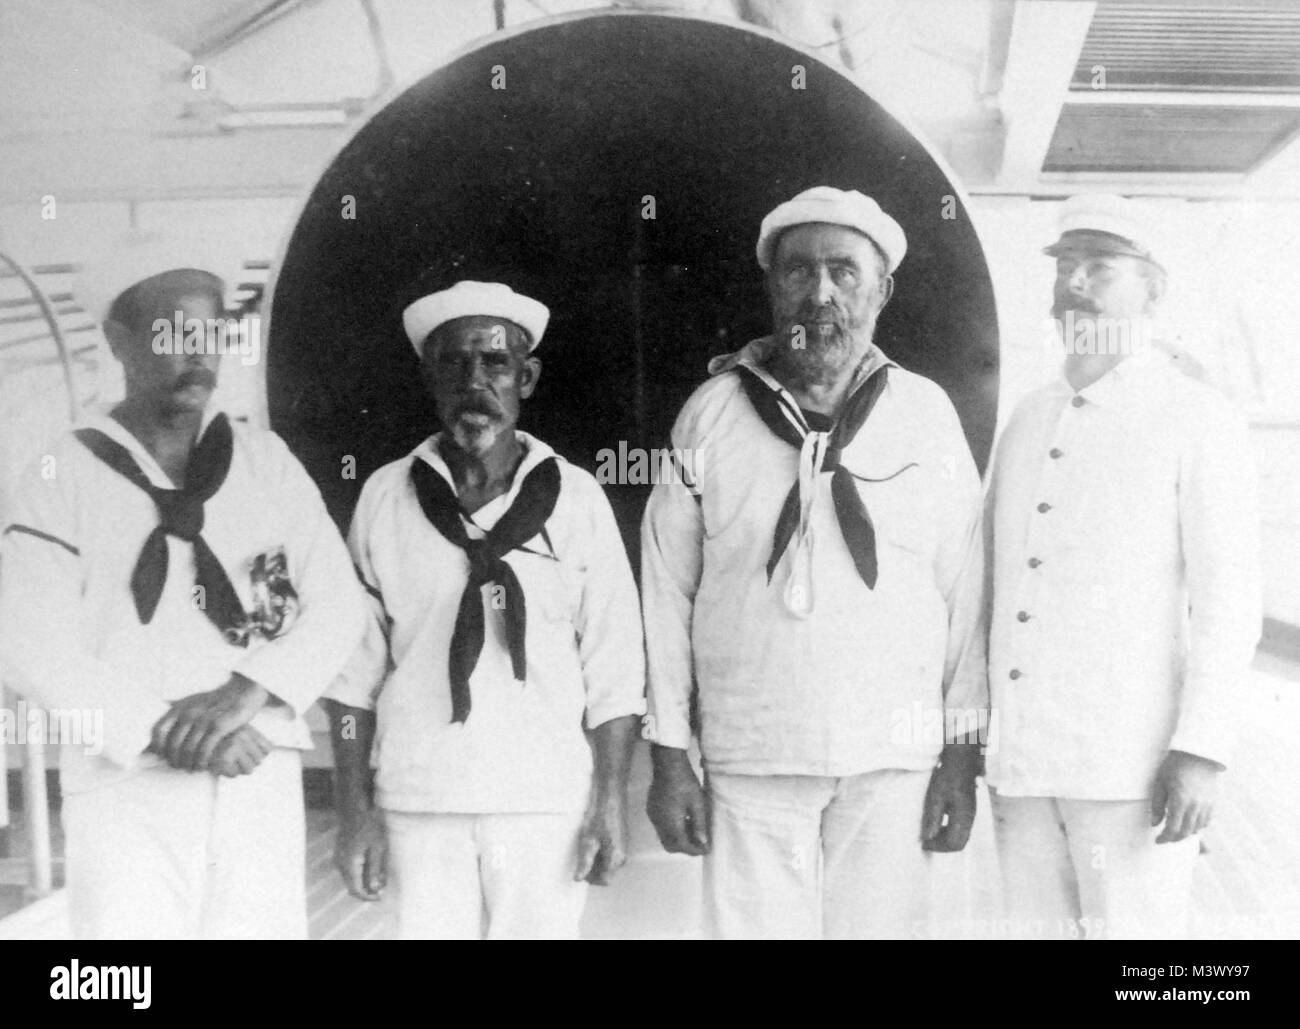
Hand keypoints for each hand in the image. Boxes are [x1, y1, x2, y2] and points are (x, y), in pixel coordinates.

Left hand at [151, 673, 270, 771]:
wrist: (242, 691)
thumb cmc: (216, 700)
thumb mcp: (192, 701)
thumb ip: (177, 712)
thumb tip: (158, 726)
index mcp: (179, 707)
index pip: (158, 731)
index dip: (158, 747)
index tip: (163, 756)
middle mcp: (189, 713)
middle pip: (173, 744)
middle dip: (175, 759)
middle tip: (180, 767)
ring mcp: (204, 719)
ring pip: (188, 749)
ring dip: (189, 763)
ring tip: (192, 769)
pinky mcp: (219, 726)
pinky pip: (205, 749)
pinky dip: (202, 761)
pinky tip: (205, 765)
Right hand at [335, 807, 387, 900]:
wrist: (354, 809)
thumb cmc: (369, 826)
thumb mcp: (378, 848)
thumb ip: (376, 870)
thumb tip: (375, 889)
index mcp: (350, 865)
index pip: (356, 890)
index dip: (368, 897)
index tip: (380, 897)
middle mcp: (340, 865)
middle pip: (351, 886)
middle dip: (366, 890)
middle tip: (381, 888)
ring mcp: (338, 859)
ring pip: (350, 879)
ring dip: (363, 881)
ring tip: (379, 876)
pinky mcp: (340, 854)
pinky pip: (348, 870)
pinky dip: (359, 873)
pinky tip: (371, 866)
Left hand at [574, 790, 629, 885]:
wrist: (609, 795)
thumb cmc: (599, 816)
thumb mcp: (587, 840)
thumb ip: (584, 862)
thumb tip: (579, 879)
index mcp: (616, 858)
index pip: (604, 881)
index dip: (590, 877)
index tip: (581, 866)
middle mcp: (623, 856)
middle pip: (606, 873)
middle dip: (593, 868)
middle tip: (583, 852)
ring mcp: (624, 848)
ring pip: (608, 864)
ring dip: (596, 858)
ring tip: (588, 842)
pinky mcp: (621, 840)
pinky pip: (610, 854)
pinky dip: (601, 850)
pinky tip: (595, 837)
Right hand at [646, 745, 709, 855]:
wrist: (667, 764)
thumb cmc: (686, 783)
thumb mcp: (697, 803)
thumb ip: (700, 825)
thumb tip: (703, 843)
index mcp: (671, 823)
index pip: (682, 846)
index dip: (694, 850)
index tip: (706, 849)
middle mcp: (659, 823)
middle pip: (671, 846)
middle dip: (685, 848)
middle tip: (699, 842)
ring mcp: (653, 817)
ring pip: (664, 837)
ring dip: (678, 839)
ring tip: (693, 830)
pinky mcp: (651, 810)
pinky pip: (661, 827)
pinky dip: (671, 830)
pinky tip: (682, 820)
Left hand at [921, 743, 979, 851]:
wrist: (961, 761)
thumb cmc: (947, 776)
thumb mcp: (936, 796)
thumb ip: (933, 818)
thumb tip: (928, 838)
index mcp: (963, 816)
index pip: (954, 843)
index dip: (938, 847)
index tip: (923, 843)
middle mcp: (970, 818)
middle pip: (960, 844)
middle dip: (942, 847)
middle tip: (926, 842)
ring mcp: (971, 815)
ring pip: (962, 838)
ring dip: (946, 840)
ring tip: (930, 834)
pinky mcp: (969, 811)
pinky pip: (962, 830)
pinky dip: (950, 833)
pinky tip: (938, 824)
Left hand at [1151, 749, 1222, 843]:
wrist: (1197, 754)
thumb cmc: (1174, 766)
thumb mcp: (1160, 783)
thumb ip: (1158, 805)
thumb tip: (1154, 824)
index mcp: (1180, 801)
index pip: (1173, 829)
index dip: (1165, 838)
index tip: (1158, 840)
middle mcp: (1196, 806)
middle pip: (1186, 832)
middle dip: (1175, 838)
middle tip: (1166, 838)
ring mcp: (1207, 805)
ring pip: (1198, 828)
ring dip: (1186, 833)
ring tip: (1176, 831)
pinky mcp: (1214, 802)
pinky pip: (1207, 821)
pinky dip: (1198, 826)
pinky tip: (1189, 823)